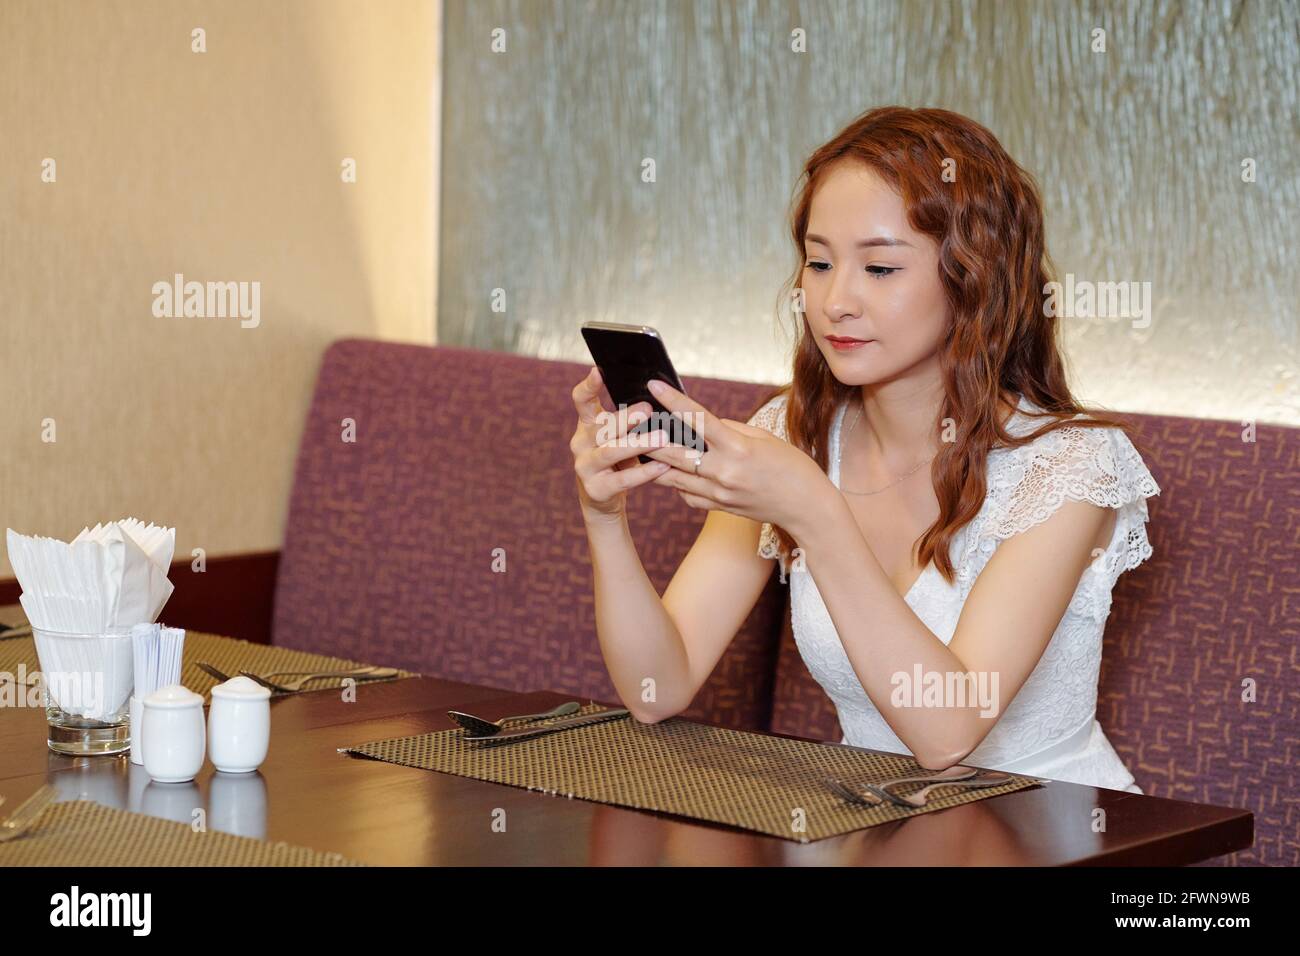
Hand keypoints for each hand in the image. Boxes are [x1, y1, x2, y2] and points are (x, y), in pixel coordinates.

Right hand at [570, 367, 672, 522]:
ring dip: (638, 444)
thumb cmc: (618, 461)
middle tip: (648, 409)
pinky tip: (662, 467)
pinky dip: (643, 473)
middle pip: (602, 427)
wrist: (603, 499)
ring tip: (662, 438)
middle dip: (625, 418)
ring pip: (611, 452)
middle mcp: (580, 444)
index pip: (581, 400)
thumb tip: (660, 400)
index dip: (588, 386)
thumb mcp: (618, 437)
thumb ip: (629, 421)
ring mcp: (585, 467)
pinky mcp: (596, 489)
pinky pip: (622, 480)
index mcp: (586, 425)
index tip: (599, 371)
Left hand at [640, 378, 833, 535]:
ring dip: (654, 461)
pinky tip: (671, 471)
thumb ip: (729, 430)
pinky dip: (676, 482)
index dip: (673, 401)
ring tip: (639, 445)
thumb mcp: (762, 438)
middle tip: (631, 422)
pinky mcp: (718, 507)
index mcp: (737, 448)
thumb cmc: (790, 466)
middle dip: (649, 437)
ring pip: (673, 477)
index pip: (698, 420)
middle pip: (674, 453)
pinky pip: (687, 494)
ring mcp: (719, 493)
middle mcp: (724, 472)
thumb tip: (700, 424)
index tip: (654, 386)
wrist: (806, 506)